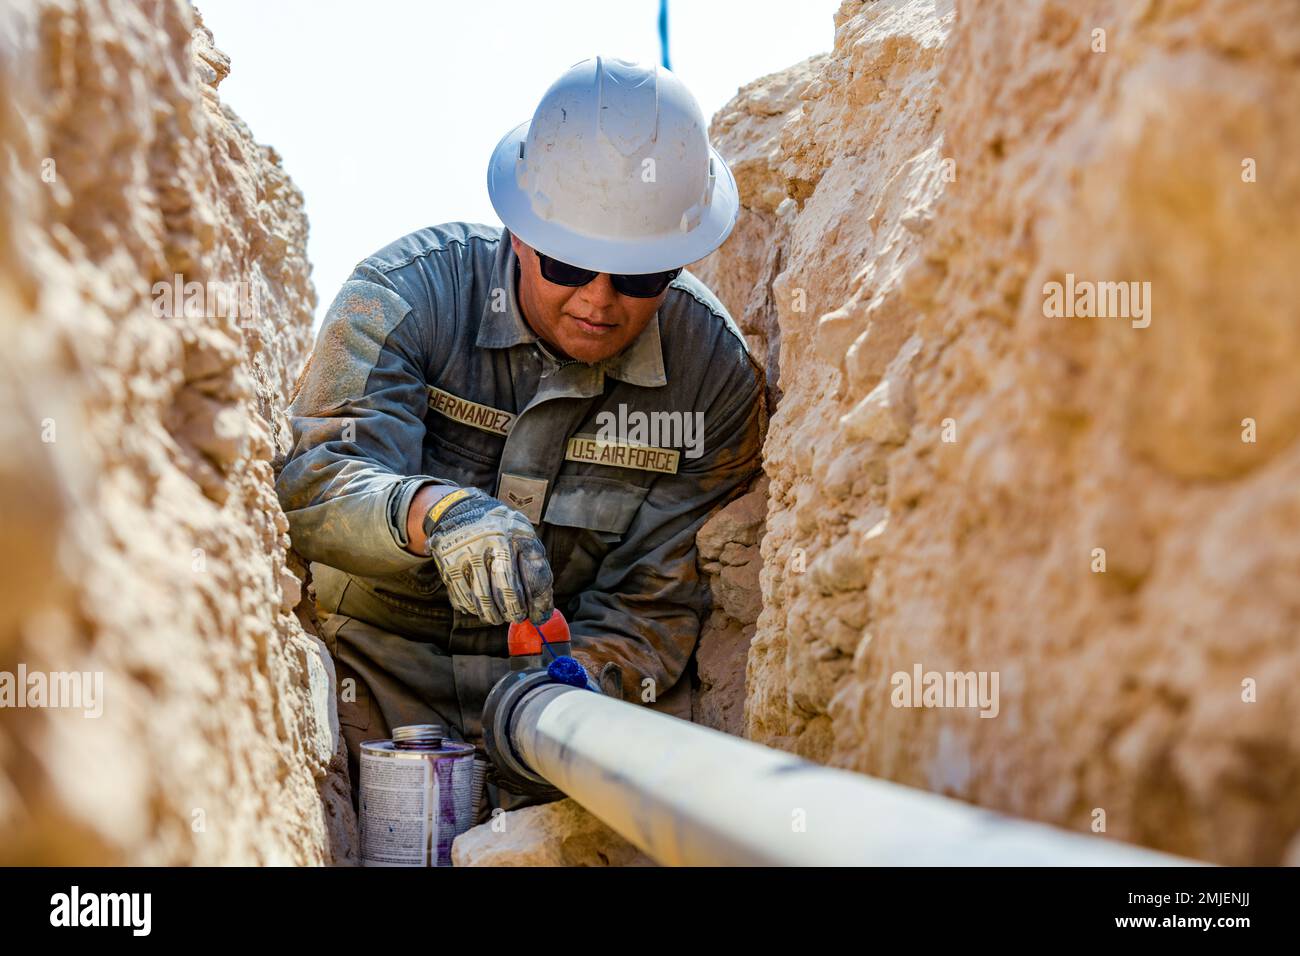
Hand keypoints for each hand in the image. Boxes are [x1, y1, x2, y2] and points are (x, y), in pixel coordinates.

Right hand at [421, 487, 553, 624]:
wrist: (460, 509)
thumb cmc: (500, 530)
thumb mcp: (523, 536)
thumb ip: (537, 569)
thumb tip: (542, 611)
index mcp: (512, 536)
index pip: (530, 577)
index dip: (533, 603)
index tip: (535, 615)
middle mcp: (489, 543)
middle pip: (504, 592)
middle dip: (513, 612)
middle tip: (516, 617)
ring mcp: (466, 554)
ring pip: (482, 599)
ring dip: (492, 615)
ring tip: (498, 616)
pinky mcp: (448, 564)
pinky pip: (462, 597)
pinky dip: (472, 608)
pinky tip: (480, 607)